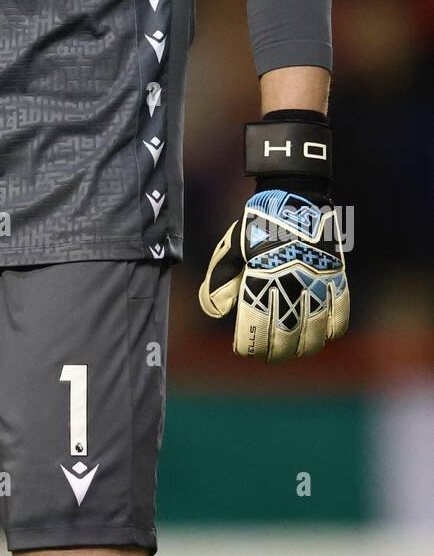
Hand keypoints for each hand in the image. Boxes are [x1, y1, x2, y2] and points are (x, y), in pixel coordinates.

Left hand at [198, 188, 348, 361]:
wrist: (295, 199)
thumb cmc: (258, 227)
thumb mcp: (232, 249)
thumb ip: (220, 282)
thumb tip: (216, 312)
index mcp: (260, 279)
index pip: (254, 328)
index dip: (248, 346)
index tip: (244, 350)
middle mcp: (290, 286)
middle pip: (284, 337)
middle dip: (274, 352)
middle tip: (268, 355)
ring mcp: (316, 284)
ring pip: (314, 334)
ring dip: (302, 347)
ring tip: (293, 350)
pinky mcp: (336, 279)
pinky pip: (339, 316)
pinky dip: (331, 330)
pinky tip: (321, 335)